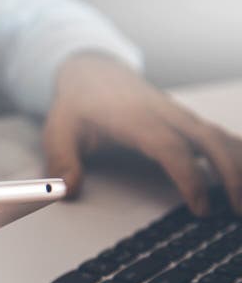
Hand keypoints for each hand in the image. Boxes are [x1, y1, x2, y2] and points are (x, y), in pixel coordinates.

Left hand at [44, 53, 241, 214]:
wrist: (91, 71)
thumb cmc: (76, 105)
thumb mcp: (58, 132)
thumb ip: (61, 162)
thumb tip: (65, 191)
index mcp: (135, 119)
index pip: (171, 148)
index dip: (190, 178)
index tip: (200, 208)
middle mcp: (164, 115)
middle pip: (209, 141)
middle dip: (231, 174)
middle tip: (238, 210)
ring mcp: (179, 116)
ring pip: (220, 137)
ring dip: (240, 166)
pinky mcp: (185, 120)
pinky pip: (219, 136)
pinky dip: (237, 154)